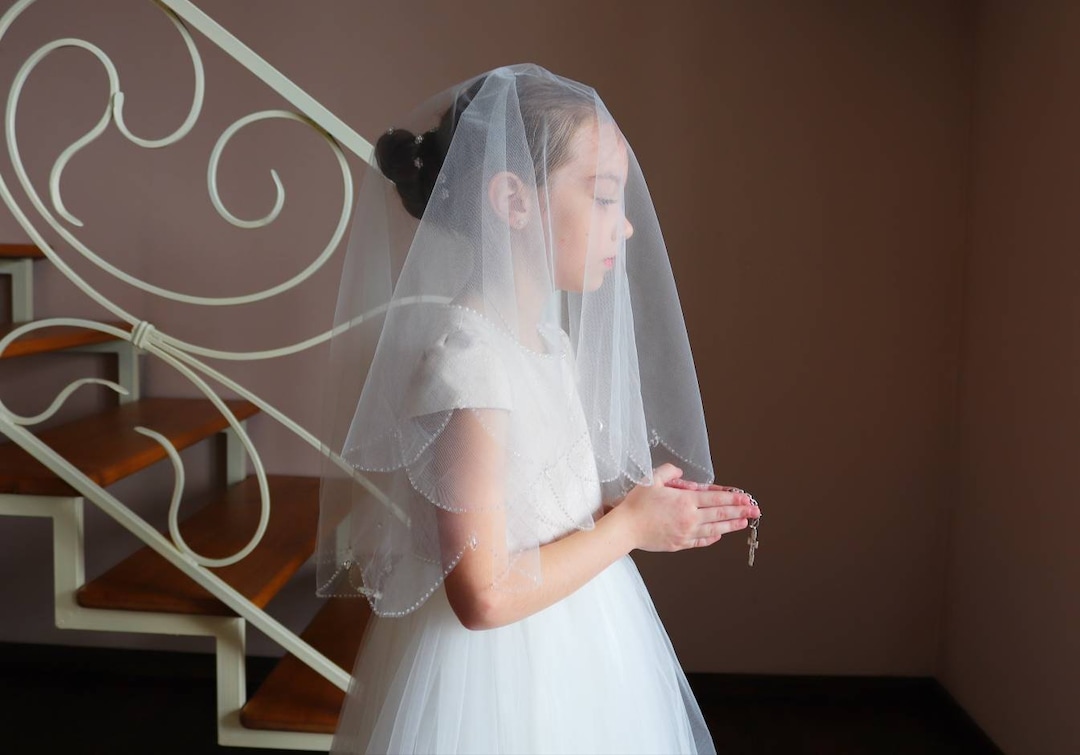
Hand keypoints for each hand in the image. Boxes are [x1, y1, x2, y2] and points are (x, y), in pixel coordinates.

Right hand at [616, 464, 759, 551]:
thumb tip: (680, 473)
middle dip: (740, 512)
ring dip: (731, 526)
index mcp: (685, 501)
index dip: (733, 498)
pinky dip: (712, 537)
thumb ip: (669, 472)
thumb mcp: (652, 480)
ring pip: (714, 529)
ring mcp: (686, 533)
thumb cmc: (636, 504)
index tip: (746, 498)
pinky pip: (700, 541)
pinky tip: (719, 535)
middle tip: (755, 510)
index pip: (716, 499)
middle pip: (720, 515)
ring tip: (744, 523)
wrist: (625, 529)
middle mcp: (690, 518)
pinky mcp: (679, 544)